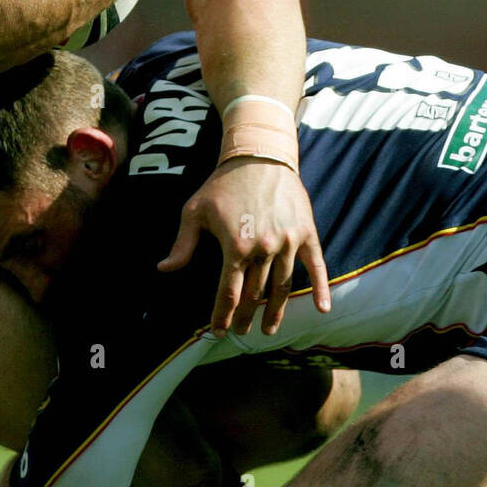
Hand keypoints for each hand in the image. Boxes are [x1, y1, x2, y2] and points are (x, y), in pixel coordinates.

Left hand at [158, 160, 330, 336]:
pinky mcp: (305, 233)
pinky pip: (316, 266)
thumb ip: (182, 244)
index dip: (222, 316)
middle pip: (255, 294)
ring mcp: (287, 241)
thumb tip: (164, 269)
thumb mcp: (195, 211)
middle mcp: (264, 248)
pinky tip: (322, 309)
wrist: (260, 155)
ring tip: (269, 329)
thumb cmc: (223, 183)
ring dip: (275, 311)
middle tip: (242, 330)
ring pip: (282, 286)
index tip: (219, 330)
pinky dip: (320, 289)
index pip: (229, 293)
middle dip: (246, 316)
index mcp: (235, 246)